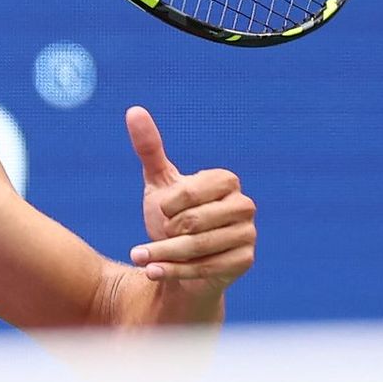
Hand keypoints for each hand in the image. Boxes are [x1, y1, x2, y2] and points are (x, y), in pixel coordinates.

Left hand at [126, 106, 255, 303]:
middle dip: (164, 231)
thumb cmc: (170, 218)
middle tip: (157, 234)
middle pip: (194, 222)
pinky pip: (206, 268)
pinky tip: (152, 272)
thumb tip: (134, 110)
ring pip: (198, 247)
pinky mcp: (245, 261)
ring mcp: (249, 234)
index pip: (190, 191)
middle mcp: (245, 205)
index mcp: (226, 181)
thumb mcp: (158, 183)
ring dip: (162, 253)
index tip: (163, 210)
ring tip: (139, 257)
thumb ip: (150, 148)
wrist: (180, 259)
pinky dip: (173, 271)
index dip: (167, 204)